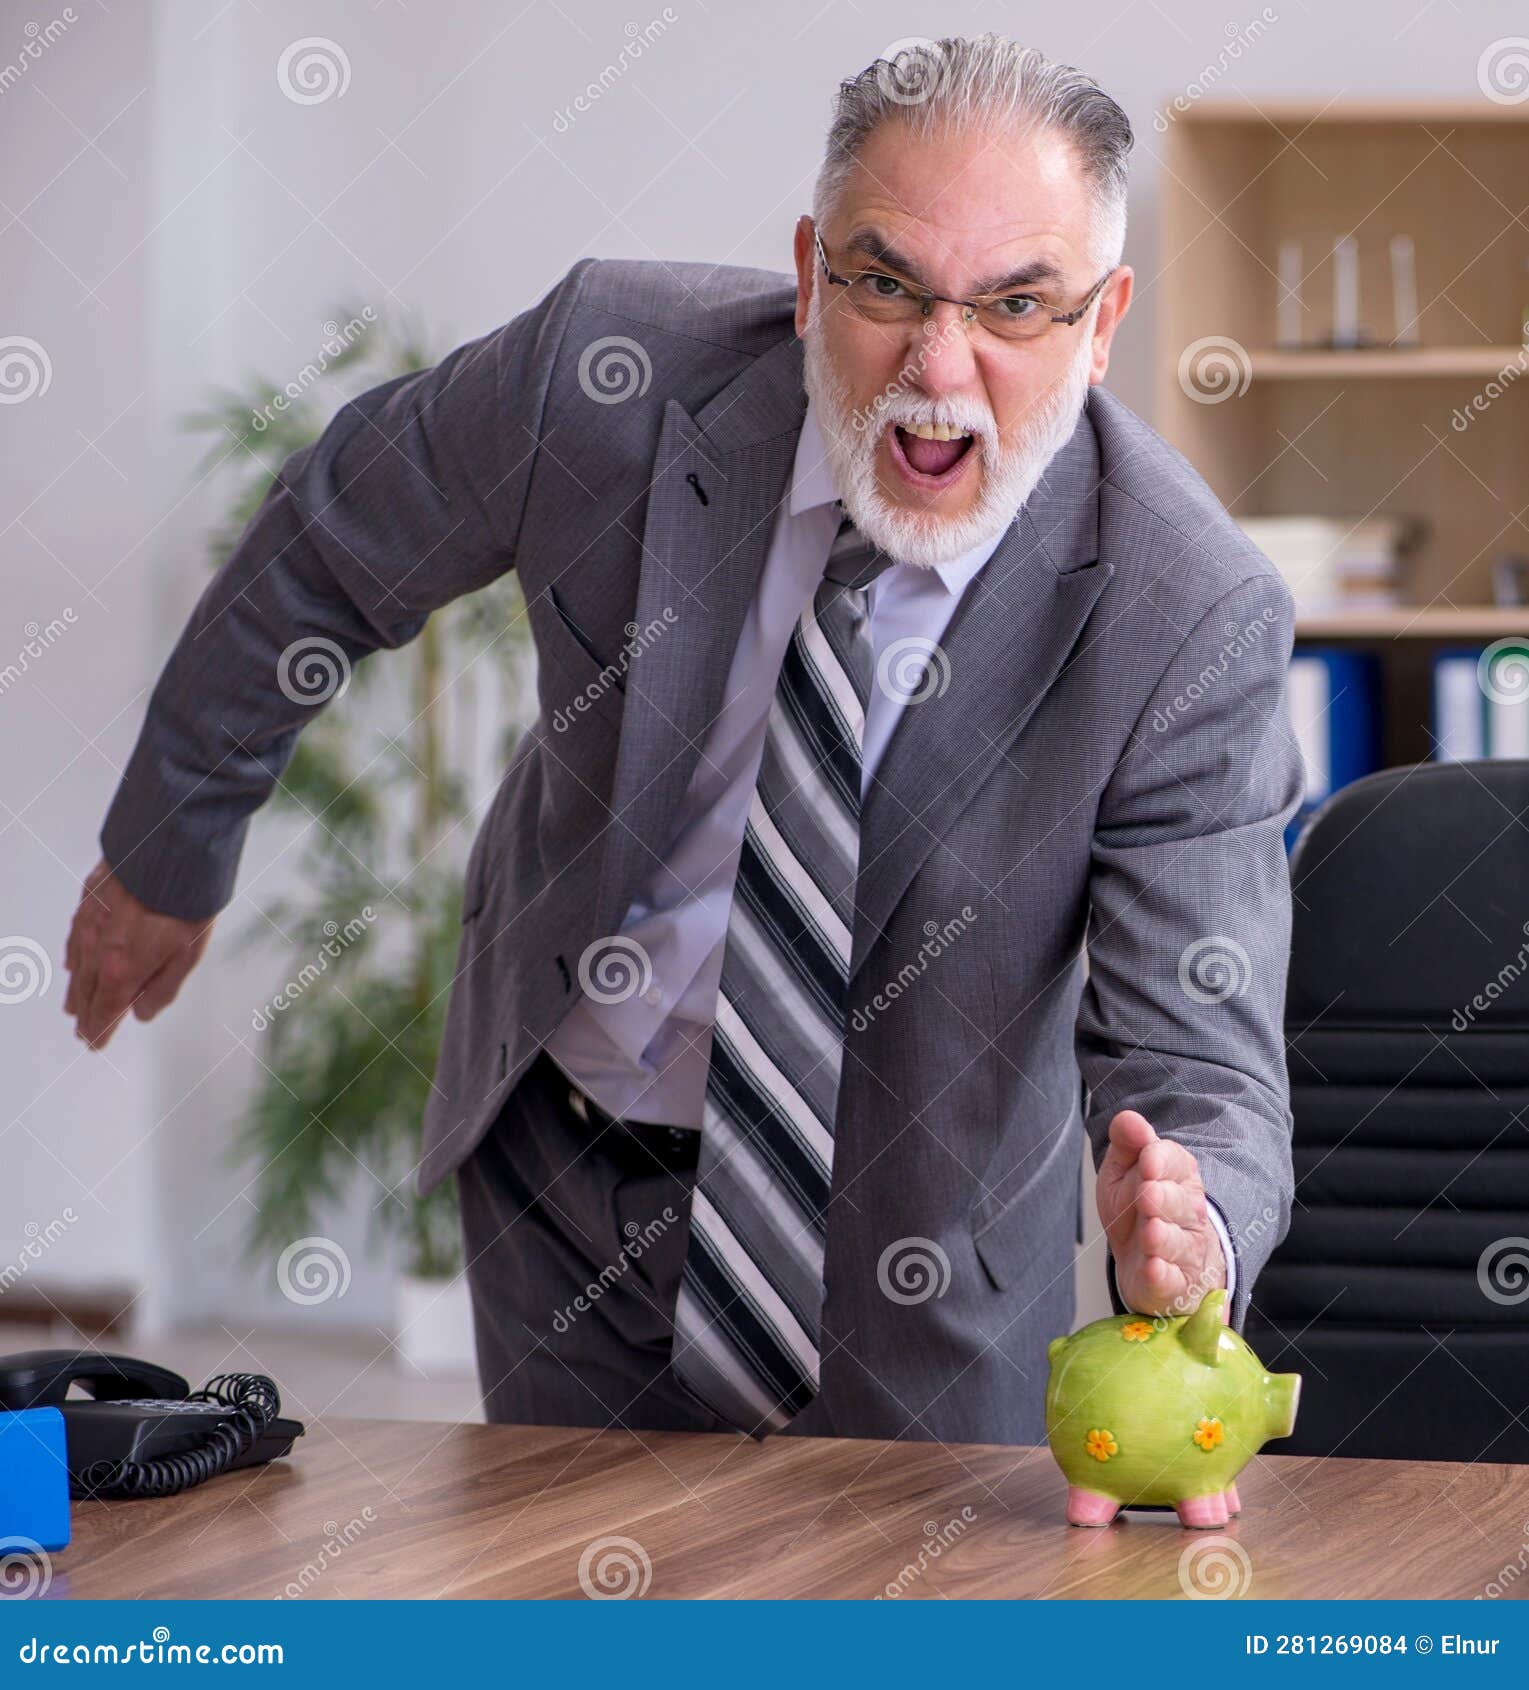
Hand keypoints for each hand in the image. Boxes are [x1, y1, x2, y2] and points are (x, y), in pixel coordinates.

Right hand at [63, 859, 214, 1048]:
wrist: (171, 846)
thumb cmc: (186, 900)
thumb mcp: (189, 953)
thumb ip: (163, 988)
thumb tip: (140, 1014)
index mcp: (122, 970)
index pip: (103, 1012)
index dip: (99, 1031)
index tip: (95, 1044)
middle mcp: (96, 950)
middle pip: (85, 993)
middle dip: (86, 1015)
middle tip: (85, 1031)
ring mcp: (88, 922)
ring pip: (75, 966)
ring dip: (76, 989)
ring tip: (74, 1006)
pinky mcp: (88, 898)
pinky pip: (74, 937)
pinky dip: (73, 956)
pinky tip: (71, 962)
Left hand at [1097, 1109, 1229, 1321]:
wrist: (1145, 1260)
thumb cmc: (1134, 1209)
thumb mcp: (1124, 1171)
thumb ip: (1128, 1143)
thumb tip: (1129, 1118)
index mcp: (1178, 1178)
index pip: (1176, 1164)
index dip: (1162, 1162)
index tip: (1147, 1160)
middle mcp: (1188, 1214)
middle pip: (1181, 1204)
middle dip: (1164, 1198)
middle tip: (1147, 1194)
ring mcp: (1185, 1252)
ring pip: (1178, 1243)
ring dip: (1164, 1238)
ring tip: (1150, 1231)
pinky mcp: (1174, 1286)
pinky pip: (1172, 1282)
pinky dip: (1163, 1277)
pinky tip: (1153, 1269)